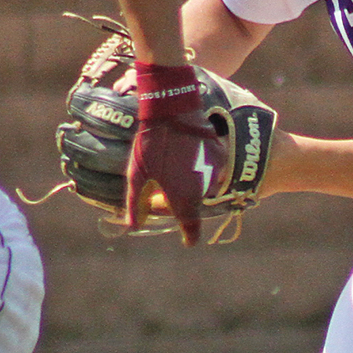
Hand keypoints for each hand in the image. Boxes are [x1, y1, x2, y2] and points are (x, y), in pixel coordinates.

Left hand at [125, 62, 225, 245]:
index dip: (190, 236)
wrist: (173, 109)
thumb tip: (133, 224)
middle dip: (182, 202)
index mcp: (184, 197)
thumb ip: (135, 203)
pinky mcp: (219, 155)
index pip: (190, 226)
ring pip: (203, 186)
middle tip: (164, 188)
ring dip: (191, 184)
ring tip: (172, 166)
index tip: (189, 242)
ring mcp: (214, 171)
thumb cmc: (152, 144)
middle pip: (194, 203)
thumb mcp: (137, 174)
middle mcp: (203, 188)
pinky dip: (200, 168)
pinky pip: (210, 169)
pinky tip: (185, 155)